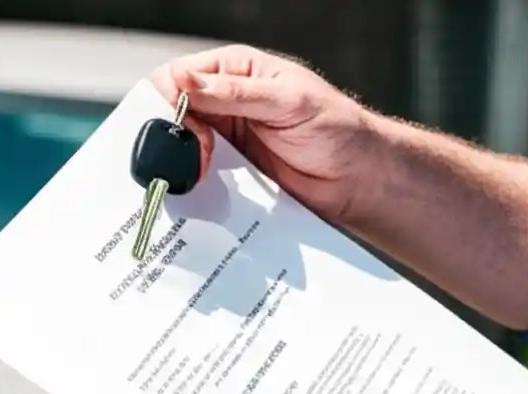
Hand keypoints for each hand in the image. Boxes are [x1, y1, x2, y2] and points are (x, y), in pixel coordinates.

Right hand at [150, 45, 375, 225]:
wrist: (357, 180)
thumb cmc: (336, 129)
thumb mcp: (288, 102)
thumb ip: (236, 93)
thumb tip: (185, 81)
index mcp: (236, 69)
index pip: (179, 74)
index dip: (171, 100)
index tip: (185, 130)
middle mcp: (224, 99)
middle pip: (170, 111)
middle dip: (170, 135)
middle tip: (192, 159)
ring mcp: (224, 136)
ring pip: (178, 145)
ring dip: (179, 161)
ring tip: (195, 177)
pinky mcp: (229, 170)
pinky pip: (196, 174)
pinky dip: (192, 182)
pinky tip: (199, 189)